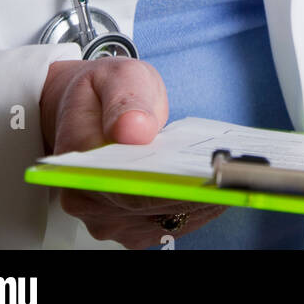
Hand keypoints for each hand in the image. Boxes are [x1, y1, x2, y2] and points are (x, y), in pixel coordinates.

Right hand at [39, 58, 224, 247]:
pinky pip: (167, 225)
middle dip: (189, 191)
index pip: (122, 184)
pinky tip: (213, 187)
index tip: (204, 175)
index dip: (164, 184)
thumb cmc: (106, 92)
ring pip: (161, 220)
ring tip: (224, 176)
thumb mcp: (117, 76)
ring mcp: (106, 218)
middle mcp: (85, 198)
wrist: (91, 110)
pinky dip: (193, 208)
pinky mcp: (128, 227)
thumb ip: (125, 100)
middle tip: (227, 172)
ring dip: (195, 202)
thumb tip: (134, 130)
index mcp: (76, 157)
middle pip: (146, 207)